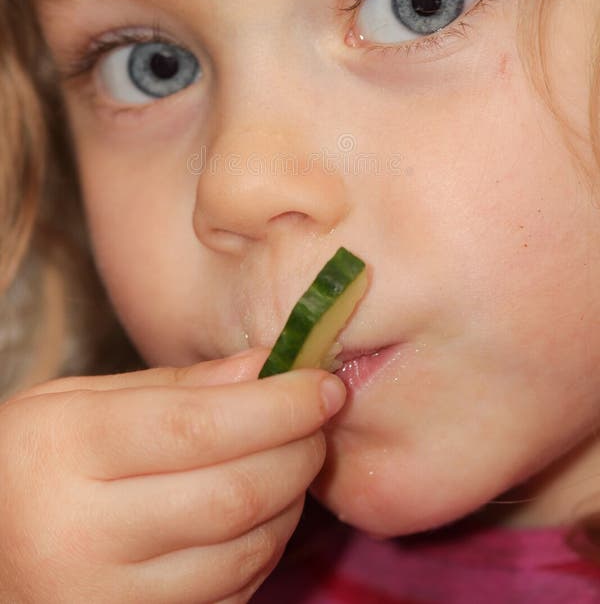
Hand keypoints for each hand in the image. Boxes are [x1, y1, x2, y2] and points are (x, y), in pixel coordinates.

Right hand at [0, 351, 345, 602]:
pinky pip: (229, 597)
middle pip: (234, 495)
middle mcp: (84, 536)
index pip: (200, 427)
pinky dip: (262, 552)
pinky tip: (259, 514)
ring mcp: (107, 602)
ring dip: (290, 502)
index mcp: (68, 452)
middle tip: (319, 418)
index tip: (322, 384)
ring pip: (243, 554)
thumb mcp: (77, 400)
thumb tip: (265, 367)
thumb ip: (174, 385)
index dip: (279, 404)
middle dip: (299, 451)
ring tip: (291, 460)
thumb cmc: (28, 461)